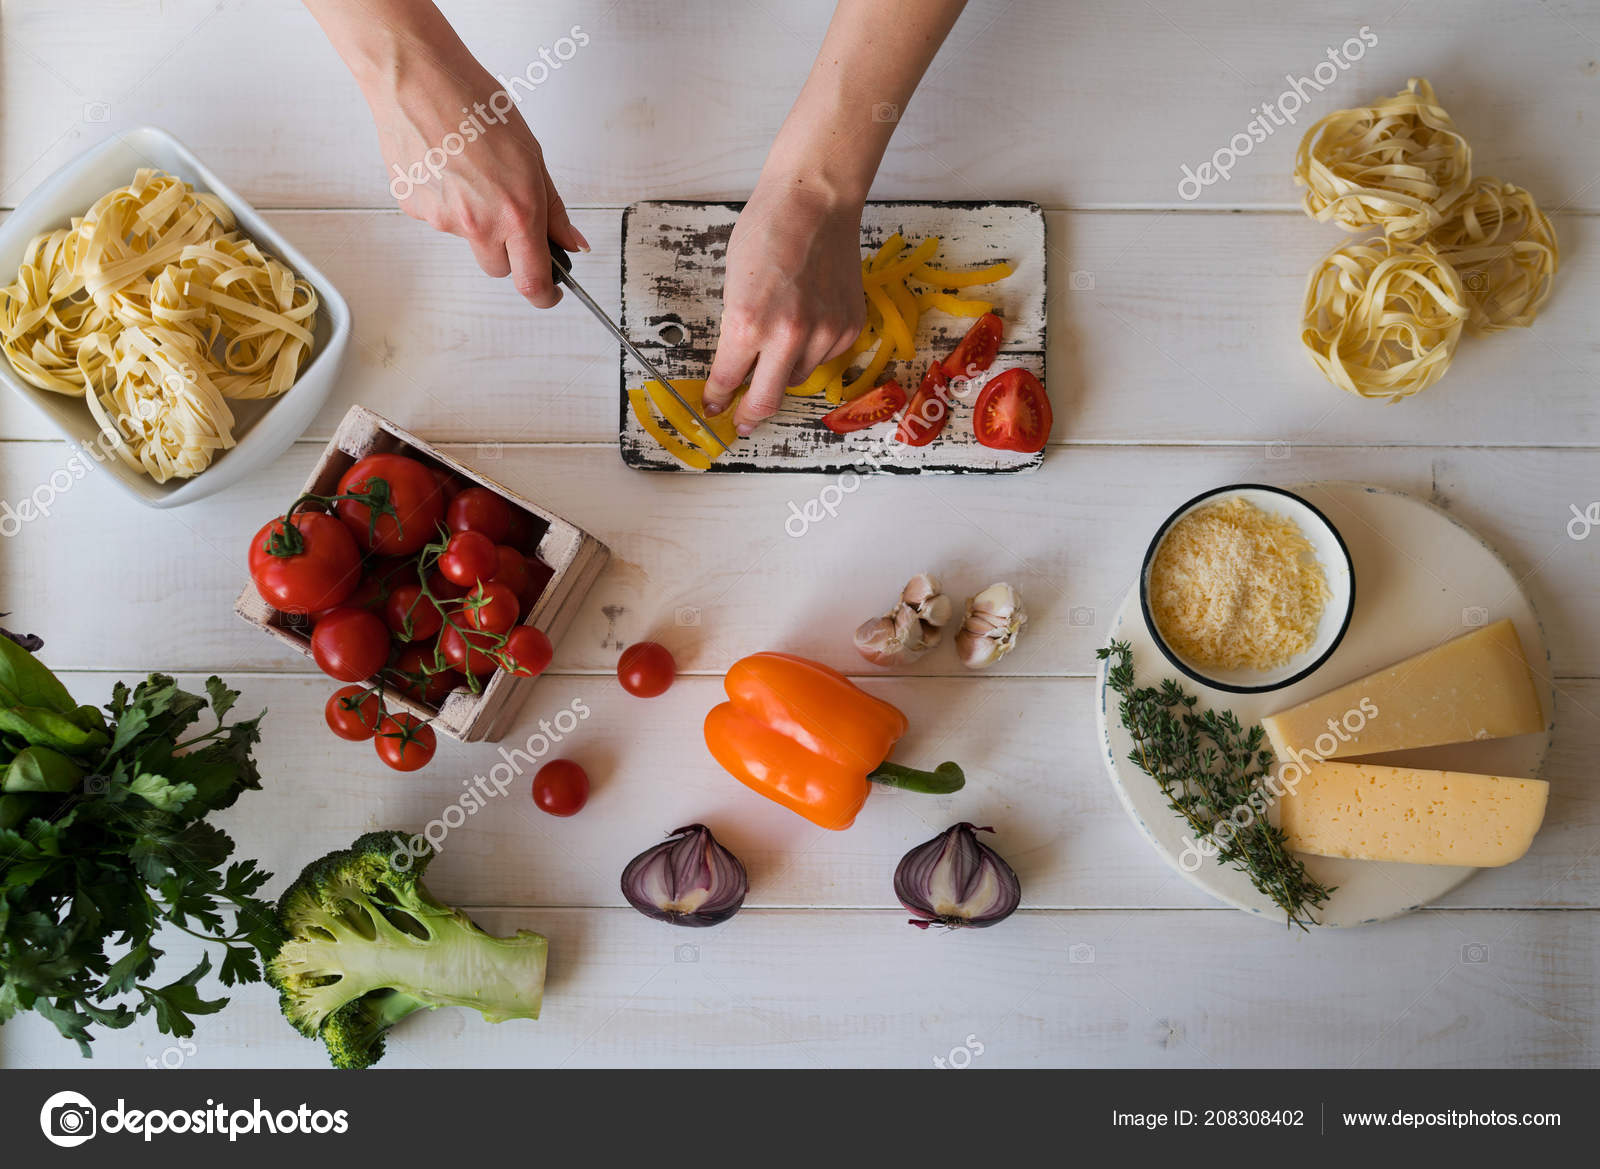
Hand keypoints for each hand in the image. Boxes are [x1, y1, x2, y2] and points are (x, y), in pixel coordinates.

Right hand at [364, 58, 588, 306]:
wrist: (416, 79)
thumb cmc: (474, 104)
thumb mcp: (531, 155)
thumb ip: (553, 208)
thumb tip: (571, 242)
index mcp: (516, 213)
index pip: (532, 282)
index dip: (545, 294)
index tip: (551, 292)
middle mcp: (478, 225)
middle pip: (499, 268)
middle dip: (509, 251)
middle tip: (508, 211)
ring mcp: (442, 221)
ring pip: (468, 240)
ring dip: (475, 219)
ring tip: (471, 170)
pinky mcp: (414, 209)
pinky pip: (439, 219)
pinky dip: (446, 201)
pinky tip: (445, 166)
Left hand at [703, 176, 865, 434]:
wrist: (815, 203)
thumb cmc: (769, 230)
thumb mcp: (734, 284)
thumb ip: (738, 329)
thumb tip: (738, 363)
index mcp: (748, 324)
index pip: (727, 380)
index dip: (717, 399)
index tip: (715, 407)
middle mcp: (787, 336)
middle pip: (766, 401)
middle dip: (750, 416)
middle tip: (743, 421)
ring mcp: (823, 334)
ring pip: (796, 376)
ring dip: (782, 370)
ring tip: (781, 336)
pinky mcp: (848, 328)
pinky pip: (824, 357)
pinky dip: (811, 349)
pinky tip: (808, 318)